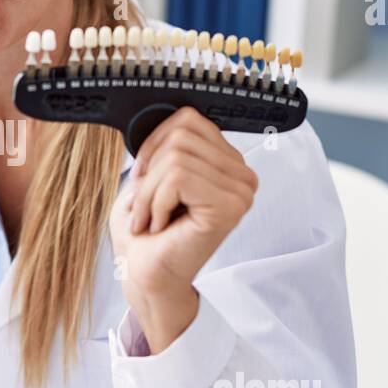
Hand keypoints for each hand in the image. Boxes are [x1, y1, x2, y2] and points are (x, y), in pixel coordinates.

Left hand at [108, 107, 257, 352]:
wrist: (144, 276)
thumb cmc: (145, 233)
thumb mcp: (152, 174)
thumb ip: (170, 142)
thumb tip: (174, 112)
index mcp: (229, 164)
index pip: (189, 119)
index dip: (154, 144)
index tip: (145, 180)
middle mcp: (243, 176)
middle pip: (182, 134)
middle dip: (149, 170)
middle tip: (146, 207)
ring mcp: (241, 192)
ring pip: (176, 156)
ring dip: (149, 192)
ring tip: (151, 219)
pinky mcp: (228, 207)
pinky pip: (177, 177)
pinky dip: (155, 202)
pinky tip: (161, 226)